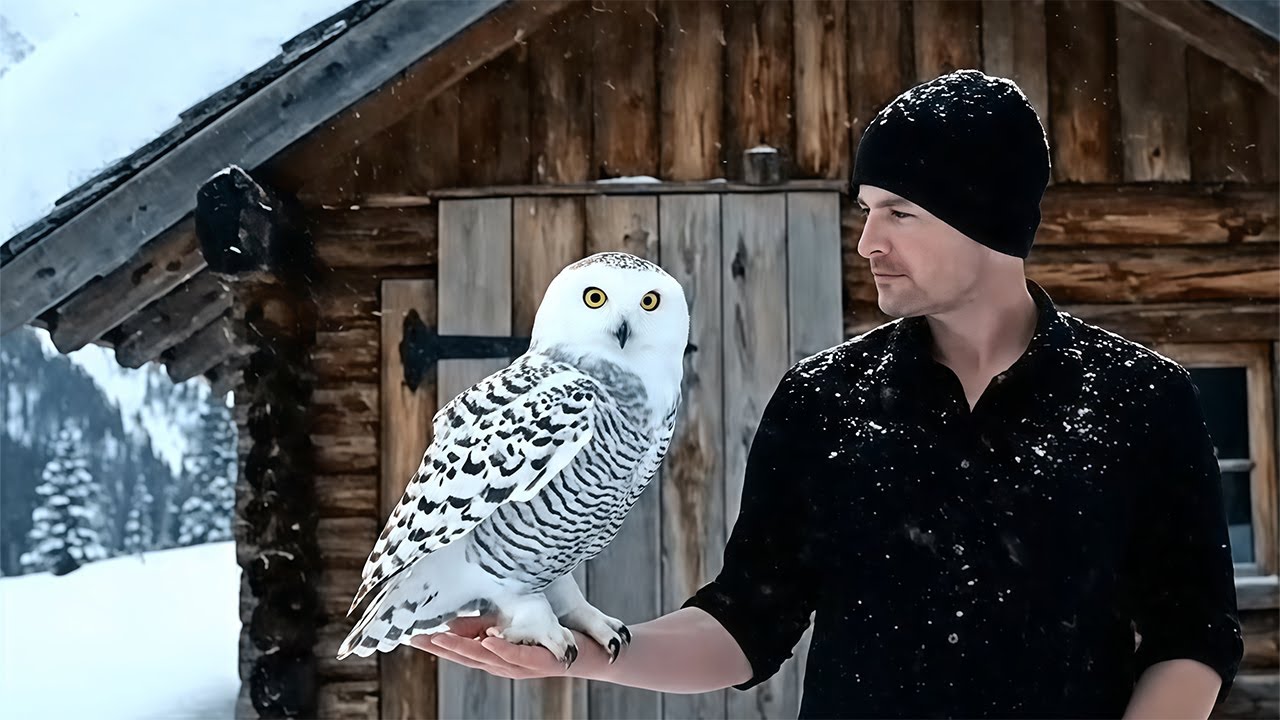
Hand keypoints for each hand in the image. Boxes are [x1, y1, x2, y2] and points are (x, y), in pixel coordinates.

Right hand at [408, 615, 575, 679]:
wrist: (594, 652)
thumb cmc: (551, 639)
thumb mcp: (511, 629)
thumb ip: (482, 627)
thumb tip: (450, 623)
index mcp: (497, 657)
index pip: (461, 651)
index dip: (437, 645)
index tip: (412, 637)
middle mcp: (507, 665)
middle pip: (469, 658)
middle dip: (442, 649)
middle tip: (417, 639)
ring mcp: (525, 666)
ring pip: (490, 658)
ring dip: (465, 648)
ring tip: (441, 637)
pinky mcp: (544, 661)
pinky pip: (520, 654)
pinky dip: (503, 647)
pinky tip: (487, 640)